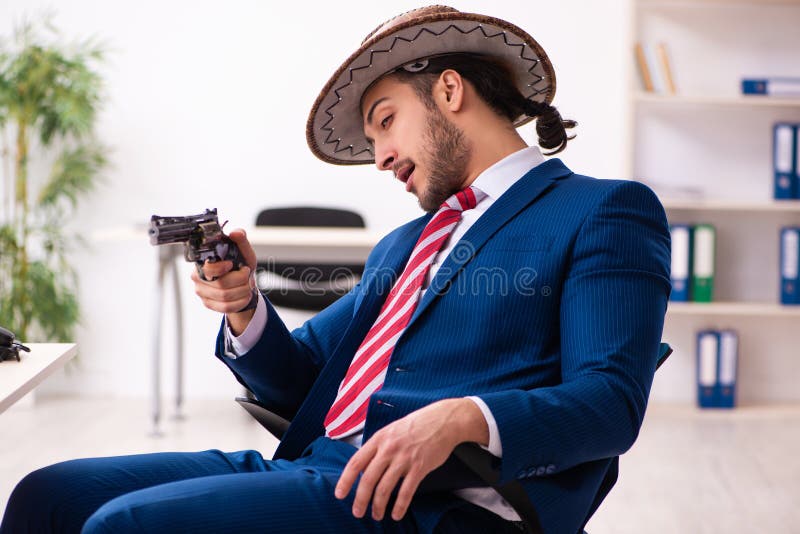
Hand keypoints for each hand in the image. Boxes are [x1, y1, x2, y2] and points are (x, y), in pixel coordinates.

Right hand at [191, 228, 257, 334]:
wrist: (243, 284)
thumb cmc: (240, 266)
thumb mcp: (244, 252)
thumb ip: (241, 240)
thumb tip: (235, 233)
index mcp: (203, 261)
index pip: (206, 268)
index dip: (220, 268)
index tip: (231, 265)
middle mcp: (198, 277)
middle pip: (220, 284)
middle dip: (240, 280)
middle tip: (247, 275)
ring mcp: (202, 292)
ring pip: (225, 297)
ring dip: (243, 291)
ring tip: (248, 285)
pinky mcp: (208, 304)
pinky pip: (226, 307)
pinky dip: (240, 301)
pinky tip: (245, 295)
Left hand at [334, 398, 488, 521]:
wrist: (443, 421)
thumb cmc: (416, 426)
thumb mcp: (391, 430)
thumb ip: (378, 446)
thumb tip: (364, 466)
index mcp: (379, 439)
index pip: (356, 462)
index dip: (346, 480)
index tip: (340, 494)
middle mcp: (389, 449)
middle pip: (368, 479)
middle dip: (360, 499)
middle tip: (357, 512)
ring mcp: (404, 458)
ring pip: (385, 488)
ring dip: (378, 506)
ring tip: (377, 515)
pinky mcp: (419, 467)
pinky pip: (406, 491)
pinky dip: (400, 506)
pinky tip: (396, 514)